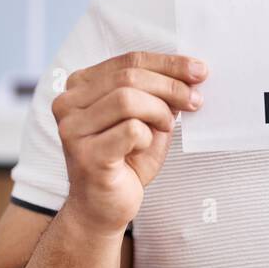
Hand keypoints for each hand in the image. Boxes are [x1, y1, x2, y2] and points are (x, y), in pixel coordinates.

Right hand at [52, 51, 207, 235]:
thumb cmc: (127, 160)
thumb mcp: (147, 117)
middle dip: (171, 86)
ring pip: (127, 99)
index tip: (200, 70)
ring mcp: (72, 129)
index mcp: (80, 86)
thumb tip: (192, 72)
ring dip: (159, 112)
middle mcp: (68, 103)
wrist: (104, 207)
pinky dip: (147, 137)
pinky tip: (143, 147)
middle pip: (129, 76)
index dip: (169, 63)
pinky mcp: (85, 154)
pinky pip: (130, 130)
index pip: (129, 60)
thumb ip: (159, 93)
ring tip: (165, 127)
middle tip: (196, 101)